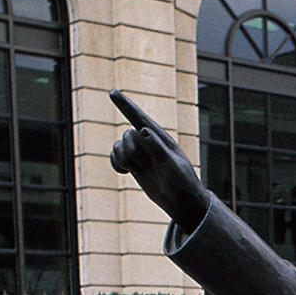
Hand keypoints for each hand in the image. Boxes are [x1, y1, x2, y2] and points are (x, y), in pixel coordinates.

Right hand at [110, 90, 209, 231]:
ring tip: (137, 170)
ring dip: (123, 158)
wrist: (182, 202)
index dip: (125, 105)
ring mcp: (141, 153)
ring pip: (118, 146)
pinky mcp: (134, 165)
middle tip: (143, 164)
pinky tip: (124, 172)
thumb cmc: (182, 182)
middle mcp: (149, 143)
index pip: (140, 118)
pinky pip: (115, 157)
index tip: (112, 92)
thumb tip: (143, 130)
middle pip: (127, 135)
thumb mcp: (172, 165)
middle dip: (130, 150)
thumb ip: (157, 148)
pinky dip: (116, 163)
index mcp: (161, 138)